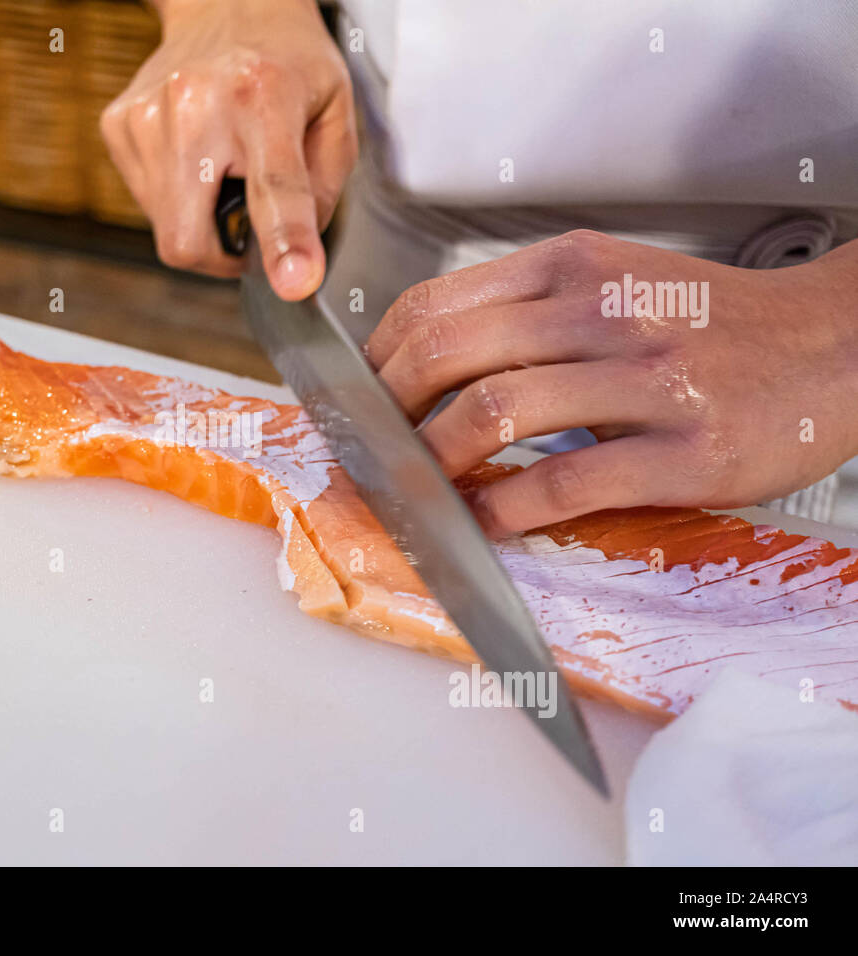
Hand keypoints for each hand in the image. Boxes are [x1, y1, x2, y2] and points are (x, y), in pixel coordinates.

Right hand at [100, 0, 356, 299]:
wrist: (225, 3)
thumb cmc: (287, 60)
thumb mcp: (335, 112)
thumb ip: (324, 190)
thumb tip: (292, 257)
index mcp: (264, 95)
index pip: (275, 188)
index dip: (285, 244)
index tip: (293, 283)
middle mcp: (195, 105)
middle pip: (188, 239)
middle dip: (219, 256)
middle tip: (246, 226)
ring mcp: (146, 116)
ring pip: (166, 231)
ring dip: (200, 221)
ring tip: (221, 169)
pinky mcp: (118, 125)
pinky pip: (147, 203)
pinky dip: (176, 197)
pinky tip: (194, 157)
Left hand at [366, 230, 857, 535]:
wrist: (833, 347)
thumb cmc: (708, 325)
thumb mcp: (613, 285)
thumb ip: (525, 313)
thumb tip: (421, 367)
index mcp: (572, 267)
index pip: (433, 306)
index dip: (373, 363)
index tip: (352, 405)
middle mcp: (601, 311)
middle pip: (445, 355)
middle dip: (384, 417)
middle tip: (365, 461)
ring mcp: (645, 378)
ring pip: (494, 412)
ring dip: (433, 465)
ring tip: (415, 494)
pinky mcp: (684, 449)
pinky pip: (564, 481)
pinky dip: (504, 509)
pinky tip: (485, 522)